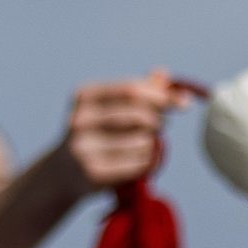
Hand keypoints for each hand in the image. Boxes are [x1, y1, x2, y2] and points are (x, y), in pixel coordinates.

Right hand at [57, 73, 201, 195]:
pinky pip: (140, 164)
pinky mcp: (95, 173)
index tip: (184, 101)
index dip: (162, 95)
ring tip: (141, 146)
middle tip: (159, 126)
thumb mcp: (110, 107)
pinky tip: (137, 162)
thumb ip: (136, 91)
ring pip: (143, 142)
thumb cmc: (96, 134)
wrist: (63, 173)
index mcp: (84, 96)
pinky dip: (148, 163)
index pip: (131, 89)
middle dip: (159, 121)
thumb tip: (163, 74)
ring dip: (152, 144)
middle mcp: (80, 120)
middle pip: (140, 115)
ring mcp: (85, 147)